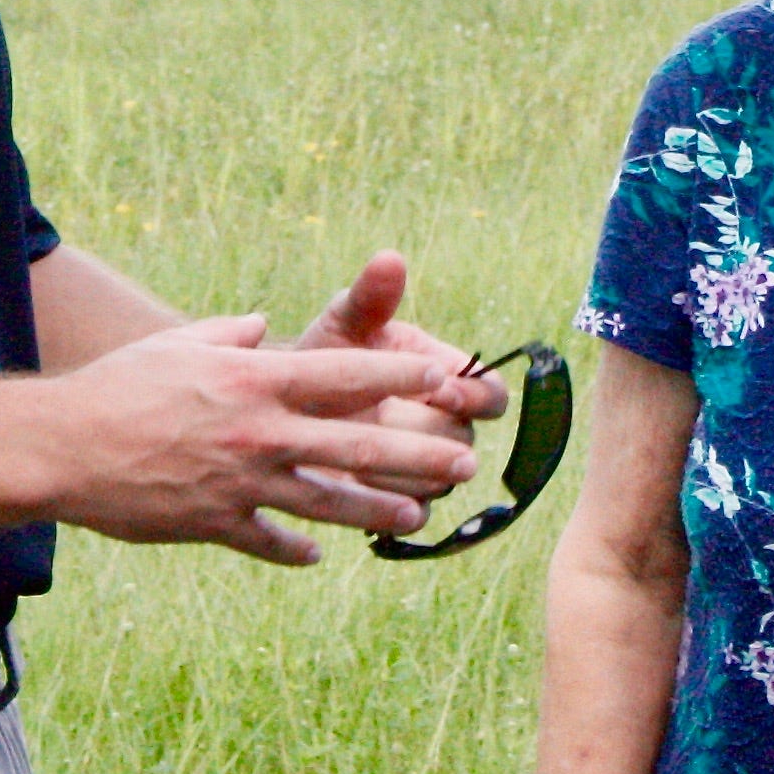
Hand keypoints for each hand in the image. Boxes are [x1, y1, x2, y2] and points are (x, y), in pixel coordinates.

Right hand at [43, 314, 480, 565]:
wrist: (63, 447)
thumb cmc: (122, 384)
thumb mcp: (183, 342)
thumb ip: (232, 336)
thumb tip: (263, 327)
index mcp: (257, 381)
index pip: (346, 376)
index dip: (399, 377)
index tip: (442, 377)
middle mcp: (260, 433)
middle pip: (356, 446)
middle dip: (417, 454)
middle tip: (465, 463)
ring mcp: (240, 484)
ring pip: (327, 501)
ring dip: (376, 510)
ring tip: (418, 516)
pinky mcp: (214, 524)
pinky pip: (267, 541)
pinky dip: (294, 548)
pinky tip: (318, 555)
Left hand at [296, 250, 509, 501]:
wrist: (281, 411)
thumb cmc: (323, 358)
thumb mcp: (343, 324)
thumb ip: (371, 297)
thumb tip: (389, 259)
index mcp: (447, 377)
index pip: (493, 393)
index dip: (475, 394)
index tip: (441, 386)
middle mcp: (445, 425)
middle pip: (465, 439)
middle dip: (430, 431)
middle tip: (391, 422)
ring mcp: (425, 468)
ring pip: (441, 479)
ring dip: (406, 466)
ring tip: (364, 453)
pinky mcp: (399, 505)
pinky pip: (413, 514)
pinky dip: (389, 501)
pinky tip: (354, 485)